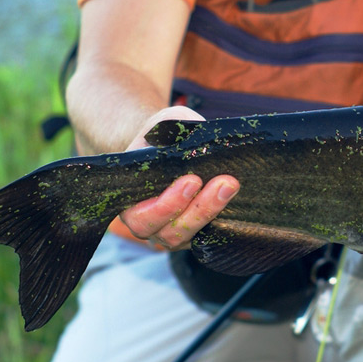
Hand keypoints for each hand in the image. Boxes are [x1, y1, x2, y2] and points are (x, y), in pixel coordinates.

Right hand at [119, 106, 239, 249]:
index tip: (193, 180)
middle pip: (169, 232)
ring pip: (188, 236)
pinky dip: (220, 219)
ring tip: (230, 186)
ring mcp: (168, 231)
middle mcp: (145, 223)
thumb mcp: (162, 125)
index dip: (167, 205)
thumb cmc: (160, 135)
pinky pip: (205, 235)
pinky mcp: (191, 232)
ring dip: (212, 212)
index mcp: (128, 199)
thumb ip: (172, 131)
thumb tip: (195, 140)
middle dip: (199, 208)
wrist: (166, 145)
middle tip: (223, 183)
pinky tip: (233, 197)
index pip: (141, 216)